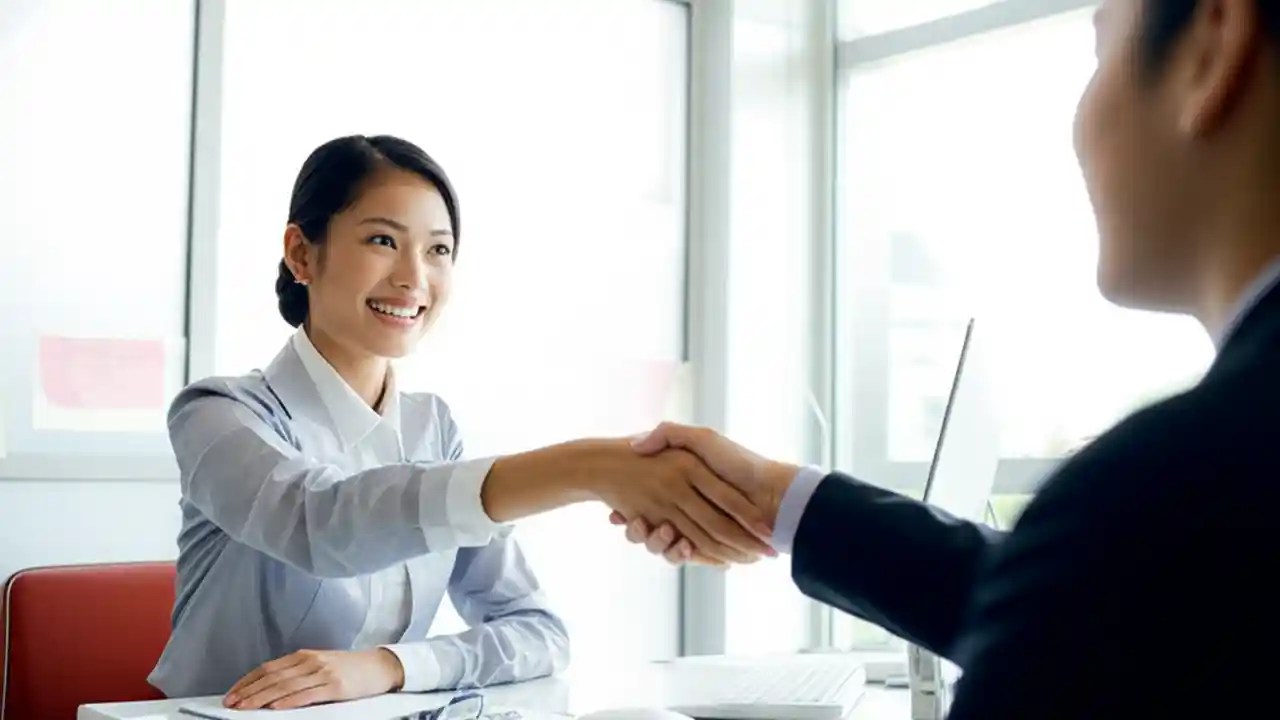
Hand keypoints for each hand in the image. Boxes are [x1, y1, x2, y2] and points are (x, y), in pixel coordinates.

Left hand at [222, 648, 404, 710]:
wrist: (379, 666)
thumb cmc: (350, 668)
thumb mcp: (320, 665)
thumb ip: (297, 673)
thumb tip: (269, 689)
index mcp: (304, 655)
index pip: (268, 668)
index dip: (248, 681)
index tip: (233, 693)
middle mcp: (311, 661)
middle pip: (273, 677)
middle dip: (249, 691)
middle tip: (232, 703)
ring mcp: (323, 673)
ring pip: (285, 686)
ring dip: (262, 698)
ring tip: (246, 707)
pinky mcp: (336, 686)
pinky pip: (308, 694)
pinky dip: (289, 701)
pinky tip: (276, 707)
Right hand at [615, 423, 799, 562]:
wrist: (774, 493)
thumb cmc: (740, 463)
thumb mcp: (702, 439)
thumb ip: (670, 435)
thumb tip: (637, 444)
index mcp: (684, 486)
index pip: (645, 502)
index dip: (627, 511)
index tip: (613, 513)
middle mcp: (688, 511)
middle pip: (649, 528)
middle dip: (637, 531)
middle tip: (630, 523)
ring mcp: (698, 531)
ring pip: (663, 545)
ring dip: (656, 543)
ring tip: (661, 533)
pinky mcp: (710, 549)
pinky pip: (685, 556)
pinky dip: (679, 554)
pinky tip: (682, 545)